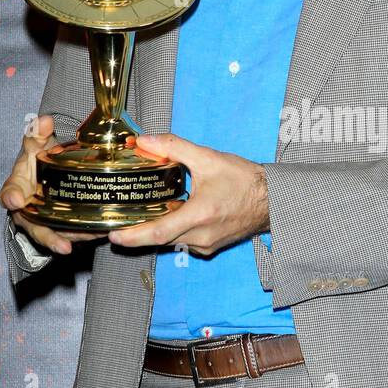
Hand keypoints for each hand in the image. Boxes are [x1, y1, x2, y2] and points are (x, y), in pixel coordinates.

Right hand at [0, 113, 106, 254]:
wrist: (45, 175)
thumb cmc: (36, 163)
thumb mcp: (34, 147)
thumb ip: (37, 134)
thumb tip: (43, 120)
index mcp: (15, 190)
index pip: (9, 194)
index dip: (11, 197)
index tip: (16, 199)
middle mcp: (27, 212)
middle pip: (35, 228)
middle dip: (49, 238)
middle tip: (63, 246)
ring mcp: (44, 223)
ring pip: (57, 236)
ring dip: (74, 239)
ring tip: (92, 238)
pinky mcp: (61, 228)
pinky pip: (73, 235)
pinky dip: (87, 236)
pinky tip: (102, 233)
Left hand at [106, 132, 268, 255]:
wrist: (273, 200)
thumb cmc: (245, 180)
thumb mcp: (209, 158)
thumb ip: (175, 148)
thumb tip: (146, 141)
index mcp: (200, 215)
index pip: (158, 233)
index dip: (133, 237)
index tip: (114, 235)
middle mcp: (201, 235)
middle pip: (159, 240)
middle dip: (137, 234)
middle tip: (117, 224)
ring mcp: (206, 244)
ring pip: (172, 241)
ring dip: (156, 231)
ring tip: (140, 216)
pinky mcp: (210, 246)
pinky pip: (184, 241)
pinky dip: (173, 231)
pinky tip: (170, 216)